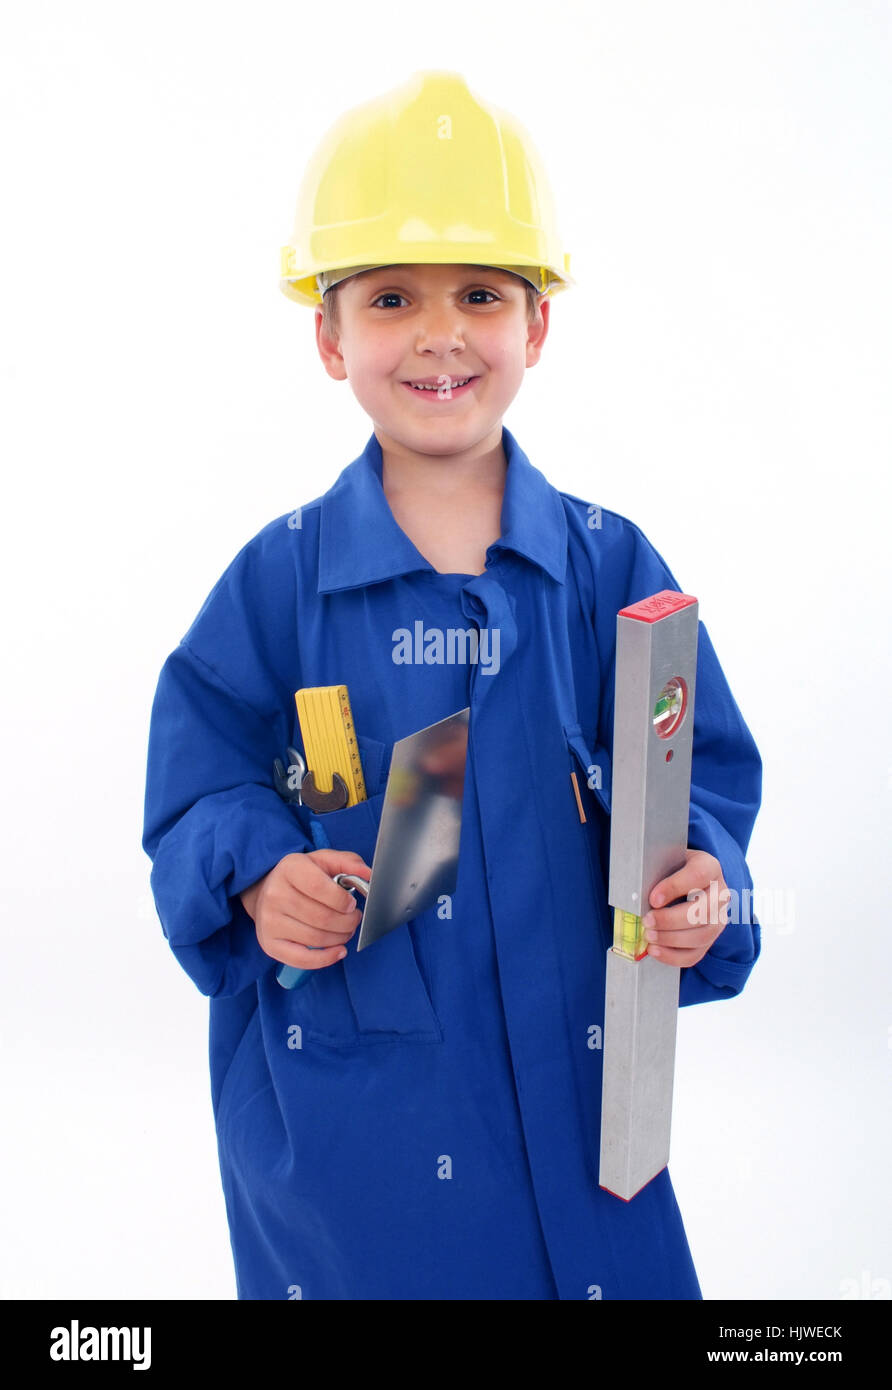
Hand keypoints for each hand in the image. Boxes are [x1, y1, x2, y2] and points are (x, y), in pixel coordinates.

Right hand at [240, 849, 371, 970]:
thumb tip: (369, 875)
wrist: (266, 890)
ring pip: (315, 938)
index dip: (342, 900)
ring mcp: (270, 921)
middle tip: (355, 919)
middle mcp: (275, 894)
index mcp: (290, 869)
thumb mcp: (323, 861)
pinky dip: (326, 959)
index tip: (352, 904)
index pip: (319, 887)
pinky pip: (301, 959)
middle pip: (321, 917)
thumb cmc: (301, 876)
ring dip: (341, 938)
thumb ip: (348, 863)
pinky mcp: (270, 943)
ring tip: (347, 930)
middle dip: (348, 922)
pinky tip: (338, 951)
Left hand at [643, 848, 730, 967]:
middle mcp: (720, 894)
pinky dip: (673, 956)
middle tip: (647, 921)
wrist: (684, 883)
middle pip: (703, 911)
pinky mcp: (711, 939)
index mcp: (710, 867)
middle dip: (671, 920)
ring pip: (702, 935)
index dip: (675, 888)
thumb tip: (635, 893)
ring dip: (672, 939)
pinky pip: (696, 954)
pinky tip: (654, 950)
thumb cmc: (672, 870)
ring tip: (649, 936)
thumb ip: (655, 873)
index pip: (698, 875)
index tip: (653, 899)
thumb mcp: (666, 862)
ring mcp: (719, 919)